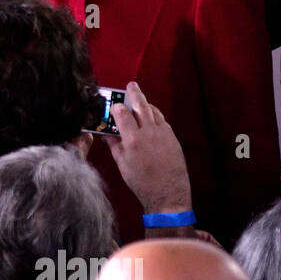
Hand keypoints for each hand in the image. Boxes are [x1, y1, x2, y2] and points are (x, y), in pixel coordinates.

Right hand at [102, 82, 191, 213]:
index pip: (122, 113)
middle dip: (134, 93)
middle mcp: (149, 133)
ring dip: (145, 103)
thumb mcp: (122, 164)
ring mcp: (163, 134)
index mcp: (133, 140)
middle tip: (130, 85)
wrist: (168, 194)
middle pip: (141, 105)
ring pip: (153, 111)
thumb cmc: (142, 182)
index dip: (116, 106)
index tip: (113, 105)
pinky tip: (151, 117)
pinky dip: (155, 115)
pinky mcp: (173, 138)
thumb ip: (114, 145)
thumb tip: (107, 134)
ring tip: (140, 99)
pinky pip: (162, 120)